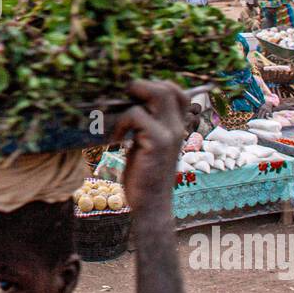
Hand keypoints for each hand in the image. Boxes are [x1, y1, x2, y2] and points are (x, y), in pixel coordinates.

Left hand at [111, 80, 189, 213]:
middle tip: (123, 105)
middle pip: (166, 87)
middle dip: (141, 87)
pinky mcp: (158, 141)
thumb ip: (144, 125)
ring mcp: (170, 133)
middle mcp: (177, 126)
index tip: (134, 100)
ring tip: (119, 125)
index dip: (155, 86)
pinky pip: (137, 115)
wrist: (151, 205)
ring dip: (130, 103)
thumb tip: (125, 103)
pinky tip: (116, 140)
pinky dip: (121, 124)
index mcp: (176, 126)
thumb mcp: (146, 145)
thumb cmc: (144, 175)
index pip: (176, 92)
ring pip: (156, 94)